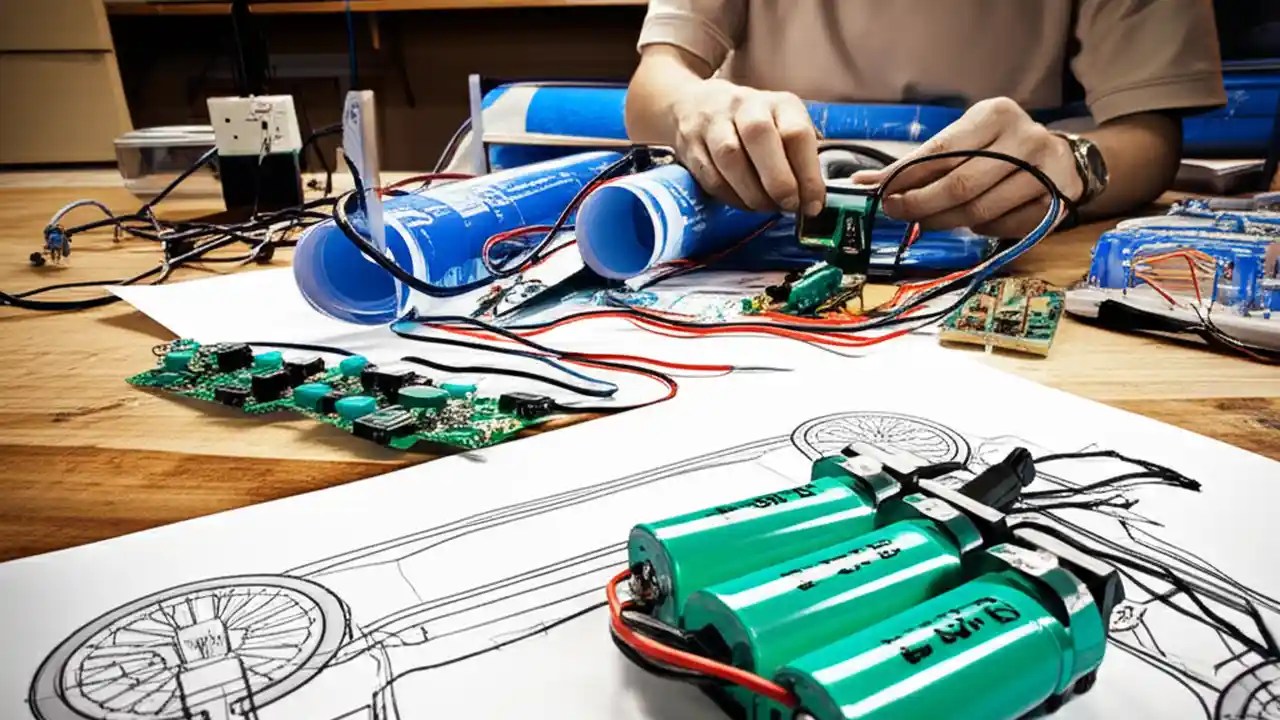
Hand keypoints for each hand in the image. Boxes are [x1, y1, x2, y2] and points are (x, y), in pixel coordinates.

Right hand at [670, 79, 826, 215]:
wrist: (693, 105)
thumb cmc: (751, 124)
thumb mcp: (783, 127)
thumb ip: (801, 156)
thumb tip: (814, 197)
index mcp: (778, 103)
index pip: (796, 133)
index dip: (808, 174)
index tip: (813, 204)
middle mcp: (744, 105)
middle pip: (759, 136)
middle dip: (778, 180)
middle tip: (788, 206)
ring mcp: (712, 122)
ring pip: (730, 157)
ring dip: (752, 192)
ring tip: (765, 206)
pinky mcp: (690, 144)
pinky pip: (710, 175)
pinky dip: (730, 196)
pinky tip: (743, 202)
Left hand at [851, 97, 1083, 237]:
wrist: (1063, 159)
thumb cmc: (999, 147)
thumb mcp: (964, 139)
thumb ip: (920, 160)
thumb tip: (862, 182)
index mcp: (996, 114)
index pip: (940, 151)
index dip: (904, 177)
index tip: (877, 192)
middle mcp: (1025, 138)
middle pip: (959, 185)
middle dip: (919, 204)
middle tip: (896, 212)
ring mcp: (1045, 172)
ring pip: (979, 212)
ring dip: (944, 222)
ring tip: (927, 220)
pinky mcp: (1055, 204)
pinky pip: (1002, 228)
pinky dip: (979, 230)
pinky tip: (971, 221)